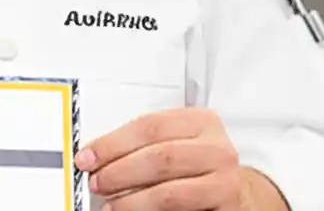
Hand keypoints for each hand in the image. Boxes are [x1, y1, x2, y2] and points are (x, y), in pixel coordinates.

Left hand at [74, 108, 287, 210]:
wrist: (235, 191)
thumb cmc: (196, 164)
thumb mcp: (176, 141)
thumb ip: (144, 144)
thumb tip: (96, 156)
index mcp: (202, 122)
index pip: (150, 127)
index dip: (113, 143)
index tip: (88, 156)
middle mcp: (217, 149)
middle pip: (159, 158)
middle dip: (119, 172)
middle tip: (95, 182)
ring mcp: (225, 181)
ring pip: (169, 193)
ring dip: (132, 201)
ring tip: (110, 205)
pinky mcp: (227, 210)